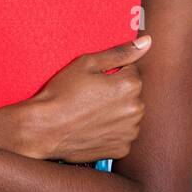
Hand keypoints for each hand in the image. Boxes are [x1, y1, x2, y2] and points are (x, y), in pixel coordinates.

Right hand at [23, 35, 151, 162]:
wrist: (44, 129)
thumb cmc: (62, 93)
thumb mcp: (87, 63)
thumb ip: (120, 52)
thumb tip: (147, 42)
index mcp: (130, 85)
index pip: (130, 71)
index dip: (111, 73)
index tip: (94, 80)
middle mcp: (136, 109)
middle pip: (132, 94)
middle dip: (117, 92)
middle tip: (90, 97)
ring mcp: (130, 132)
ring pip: (128, 114)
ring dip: (116, 112)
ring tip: (91, 113)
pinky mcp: (122, 149)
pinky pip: (122, 134)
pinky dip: (112, 131)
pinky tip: (94, 127)